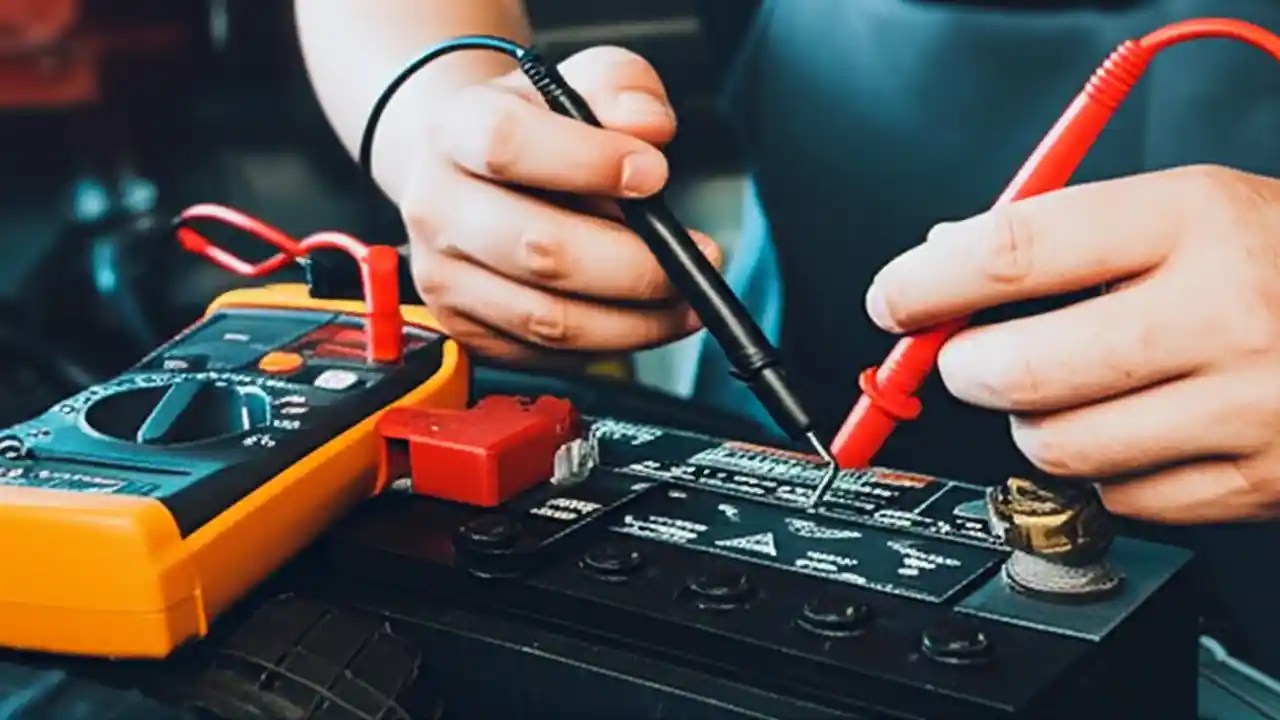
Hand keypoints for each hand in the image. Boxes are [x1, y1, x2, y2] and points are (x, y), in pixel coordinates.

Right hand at [399, 46, 718, 366]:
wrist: (466, 169)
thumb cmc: (533, 126)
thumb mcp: (578, 82)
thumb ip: (622, 87)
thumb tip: (649, 127)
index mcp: (455, 129)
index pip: (508, 146)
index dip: (590, 163)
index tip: (655, 174)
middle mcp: (436, 206)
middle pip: (538, 250)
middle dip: (635, 264)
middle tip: (698, 257)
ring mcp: (444, 277)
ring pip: (547, 319)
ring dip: (634, 319)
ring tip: (686, 298)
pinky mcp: (466, 330)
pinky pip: (547, 355)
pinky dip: (608, 344)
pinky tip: (643, 318)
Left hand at [864, 164, 1279, 523]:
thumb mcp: (1188, 207)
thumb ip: (1063, 234)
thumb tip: (942, 260)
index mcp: (1194, 221)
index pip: (1016, 252)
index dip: (928, 283)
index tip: (894, 298)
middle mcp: (1221, 313)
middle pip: (1021, 368)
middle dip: (960, 369)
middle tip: (959, 358)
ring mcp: (1243, 407)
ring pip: (1059, 446)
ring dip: (1027, 423)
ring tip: (1054, 392)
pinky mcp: (1254, 481)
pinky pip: (1121, 497)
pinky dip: (1101, 470)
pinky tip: (1129, 429)